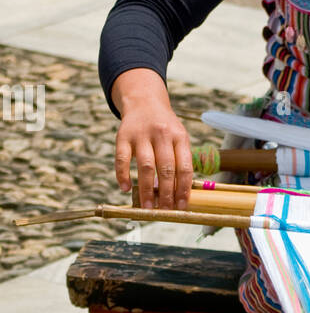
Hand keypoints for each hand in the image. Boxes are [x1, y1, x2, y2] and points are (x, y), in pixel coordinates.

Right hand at [112, 69, 192, 210]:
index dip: (183, 189)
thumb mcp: (179, 137)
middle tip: (164, 211)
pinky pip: (122, 159)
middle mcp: (162, 134)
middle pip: (166, 169)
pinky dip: (123, 175)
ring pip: (146, 166)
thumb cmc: (165, 127)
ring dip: (147, 189)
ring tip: (147, 206)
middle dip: (166, 193)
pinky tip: (126, 188)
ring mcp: (141, 134)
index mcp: (180, 137)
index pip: (184, 167)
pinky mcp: (123, 135)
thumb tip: (179, 194)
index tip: (181, 206)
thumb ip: (180, 160)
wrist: (144, 101)